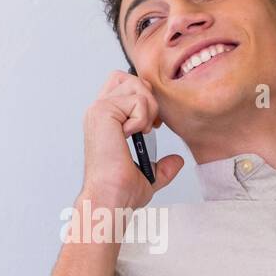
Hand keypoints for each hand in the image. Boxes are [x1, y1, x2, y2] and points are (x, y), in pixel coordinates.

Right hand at [80, 71, 184, 209]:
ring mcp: (98, 110)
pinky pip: (136, 99)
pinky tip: (132, 135)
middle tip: (150, 125)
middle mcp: (98, 112)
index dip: (143, 98)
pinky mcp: (103, 112)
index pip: (122, 85)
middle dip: (147, 97)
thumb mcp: (148, 175)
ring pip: (135, 85)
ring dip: (148, 108)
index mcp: (104, 121)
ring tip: (142, 131)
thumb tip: (177, 162)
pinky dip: (143, 117)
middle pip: (128, 78)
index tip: (150, 126)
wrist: (112, 198)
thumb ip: (162, 166)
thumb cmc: (120, 191)